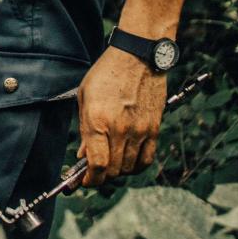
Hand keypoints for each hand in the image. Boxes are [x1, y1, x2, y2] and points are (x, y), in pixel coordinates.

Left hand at [75, 47, 167, 186]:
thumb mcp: (85, 97)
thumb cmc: (107, 73)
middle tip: (93, 172)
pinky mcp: (154, 129)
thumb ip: (85, 129)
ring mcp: (140, 131)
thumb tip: (84, 154)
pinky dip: (136, 167)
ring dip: (117, 171)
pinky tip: (128, 162)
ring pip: (129, 168)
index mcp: (98, 120)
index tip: (83, 181)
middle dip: (100, 177)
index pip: (97, 164)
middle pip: (113, 170)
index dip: (89, 179)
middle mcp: (120, 129)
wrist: (138, 57)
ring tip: (109, 164)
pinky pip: (147, 159)